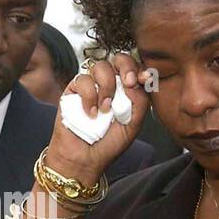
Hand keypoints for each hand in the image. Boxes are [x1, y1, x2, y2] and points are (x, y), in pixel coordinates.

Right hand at [46, 53, 151, 185]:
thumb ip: (140, 102)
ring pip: (100, 66)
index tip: (145, 79)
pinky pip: (82, 80)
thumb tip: (135, 81)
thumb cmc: (108, 145)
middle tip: (128, 82)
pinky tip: (91, 113)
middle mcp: (109, 85)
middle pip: (118, 59)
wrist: (84, 159)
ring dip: (107, 86)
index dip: (141, 69)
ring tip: (106, 109)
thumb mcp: (133, 125)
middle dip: (126, 66)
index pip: (135, 69)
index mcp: (126, 91)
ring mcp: (91, 86)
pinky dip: (89, 96)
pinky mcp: (73, 91)